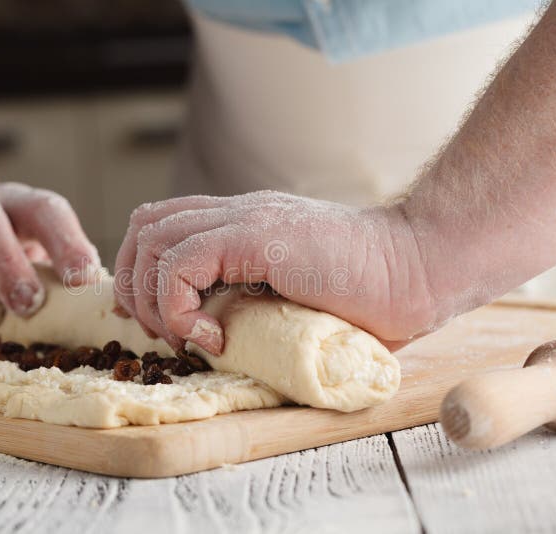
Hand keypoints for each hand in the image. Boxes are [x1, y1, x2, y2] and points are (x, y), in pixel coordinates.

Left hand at [114, 190, 436, 353]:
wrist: (421, 268)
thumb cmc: (372, 295)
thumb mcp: (295, 297)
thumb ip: (256, 300)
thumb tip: (222, 336)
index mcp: (242, 223)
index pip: (161, 224)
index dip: (143, 274)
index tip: (162, 323)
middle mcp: (237, 212)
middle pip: (143, 226)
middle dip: (133, 288)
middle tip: (165, 334)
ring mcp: (246, 218)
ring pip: (152, 239)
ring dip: (153, 301)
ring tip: (188, 338)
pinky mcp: (258, 235)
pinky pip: (182, 262)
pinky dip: (179, 306)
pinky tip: (211, 336)